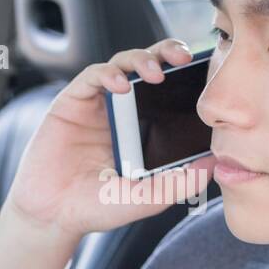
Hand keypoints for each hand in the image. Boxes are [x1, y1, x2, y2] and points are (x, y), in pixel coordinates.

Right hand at [0, 39, 217, 268]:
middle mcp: (125, 110)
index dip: (189, 77)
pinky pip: (92, 76)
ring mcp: (99, 103)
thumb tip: (214, 166)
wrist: (54, 215)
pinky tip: (119, 84)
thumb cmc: (99, 207)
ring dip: (141, 60)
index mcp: (147, 127)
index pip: (172, 90)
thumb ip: (179, 183)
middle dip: (168, 53)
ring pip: (124, 63)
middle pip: (150, 66)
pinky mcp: (73, 102)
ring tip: (154, 72)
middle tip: (184, 57)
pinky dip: (108, 74)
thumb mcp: (147, 198)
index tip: (208, 76)